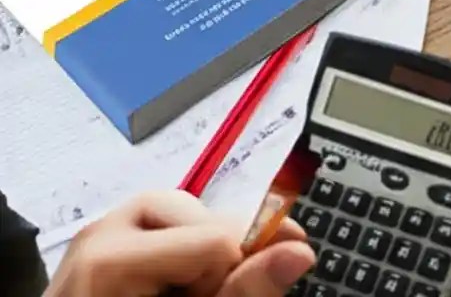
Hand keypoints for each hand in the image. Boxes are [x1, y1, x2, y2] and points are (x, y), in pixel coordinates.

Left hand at [46, 191, 314, 296]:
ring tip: (197, 293)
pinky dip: (182, 254)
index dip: (242, 266)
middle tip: (213, 296)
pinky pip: (162, 226)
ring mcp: (98, 235)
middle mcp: (100, 235)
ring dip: (204, 253)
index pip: (212, 238)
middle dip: (221, 256)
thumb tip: (298, 252)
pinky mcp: (103, 242)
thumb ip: (244, 292)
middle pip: (196, 215)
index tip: (250, 288)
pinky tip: (180, 286)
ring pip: (183, 214)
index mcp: (113, 262)